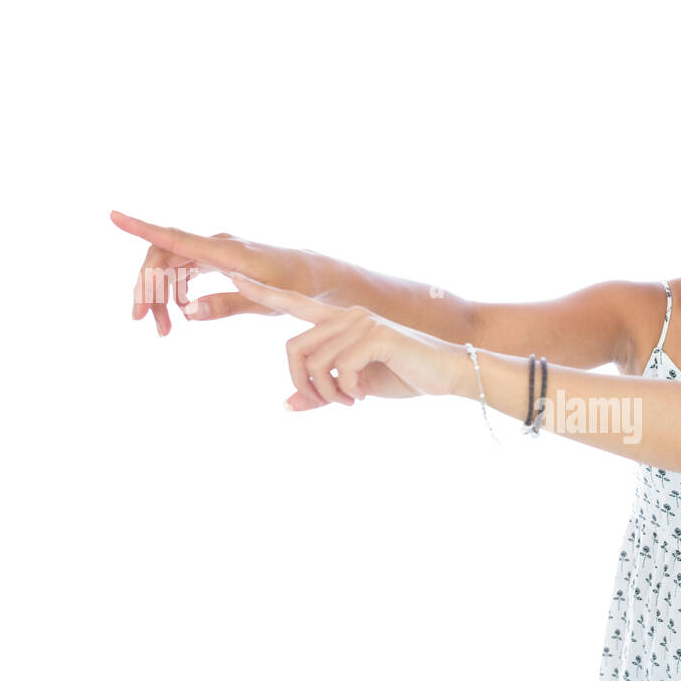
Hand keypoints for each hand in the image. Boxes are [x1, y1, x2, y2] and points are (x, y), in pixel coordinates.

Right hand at [111, 210, 331, 336]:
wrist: (312, 274)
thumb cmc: (294, 287)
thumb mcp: (264, 303)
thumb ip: (227, 305)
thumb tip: (187, 312)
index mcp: (226, 252)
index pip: (176, 237)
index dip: (142, 228)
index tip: (114, 216)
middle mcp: (215, 244)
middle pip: (163, 258)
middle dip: (147, 288)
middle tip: (143, 321)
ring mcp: (214, 250)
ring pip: (171, 266)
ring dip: (160, 296)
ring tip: (163, 329)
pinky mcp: (215, 259)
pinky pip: (183, 270)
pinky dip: (175, 291)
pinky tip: (179, 312)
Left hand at [228, 273, 464, 409]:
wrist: (448, 374)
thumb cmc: (404, 377)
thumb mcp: (356, 388)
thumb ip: (322, 392)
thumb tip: (287, 405)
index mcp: (341, 321)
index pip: (294, 302)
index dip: (263, 292)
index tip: (232, 275)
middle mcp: (347, 314)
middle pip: (294, 348)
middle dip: (302, 383)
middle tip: (326, 402)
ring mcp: (362, 322)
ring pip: (314, 361)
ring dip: (327, 393)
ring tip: (349, 402)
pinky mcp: (377, 335)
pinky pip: (340, 367)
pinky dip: (346, 390)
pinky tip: (362, 397)